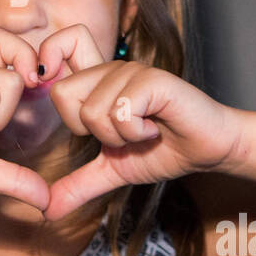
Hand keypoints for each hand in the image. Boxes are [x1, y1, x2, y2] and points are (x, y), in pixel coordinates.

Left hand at [38, 26, 243, 220]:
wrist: (209, 150)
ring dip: (118, 138)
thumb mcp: (113, 171)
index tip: (57, 90)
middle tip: (118, 133)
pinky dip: (136, 133)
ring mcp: (132, 72)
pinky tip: (155, 129)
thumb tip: (47, 210)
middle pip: (62, 93)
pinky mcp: (152, 80)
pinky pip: (120, 113)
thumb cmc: (164, 151)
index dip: (48, 59)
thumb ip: (79, 185)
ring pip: (93, 112)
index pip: (60, 45)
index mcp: (97, 82)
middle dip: (87, 130)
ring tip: (143, 132)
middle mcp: (111, 70)